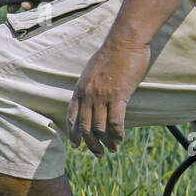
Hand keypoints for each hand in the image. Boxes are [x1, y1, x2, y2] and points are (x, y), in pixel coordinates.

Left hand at [67, 39, 151, 154]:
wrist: (124, 41)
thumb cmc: (112, 53)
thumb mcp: (92, 70)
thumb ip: (90, 85)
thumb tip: (93, 97)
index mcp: (80, 89)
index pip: (72, 116)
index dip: (73, 133)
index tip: (76, 145)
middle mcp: (88, 95)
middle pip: (85, 127)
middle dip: (90, 144)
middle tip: (97, 154)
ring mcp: (102, 97)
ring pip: (99, 128)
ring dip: (105, 142)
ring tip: (111, 150)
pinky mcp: (118, 96)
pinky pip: (115, 123)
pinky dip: (117, 135)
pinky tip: (120, 141)